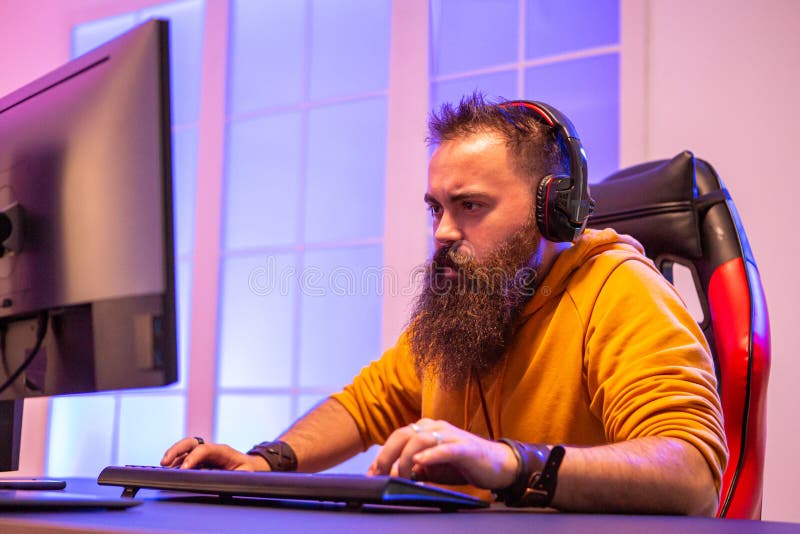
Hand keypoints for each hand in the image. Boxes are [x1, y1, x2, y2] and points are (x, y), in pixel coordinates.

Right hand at [160, 437, 269, 470]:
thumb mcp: (246, 474)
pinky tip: (168, 470)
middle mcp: (211, 450)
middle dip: (176, 450)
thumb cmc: (248, 470)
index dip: (193, 458)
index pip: (204, 449)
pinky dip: (176, 462)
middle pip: (191, 443)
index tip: (184, 469)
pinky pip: (185, 458)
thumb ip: (236, 476)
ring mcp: (205, 454)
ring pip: (185, 449)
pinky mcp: (200, 460)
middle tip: (164, 462)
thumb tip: (225, 479)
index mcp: (223, 451)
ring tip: (162, 466)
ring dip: (173, 456)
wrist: (251, 466)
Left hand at [366, 419, 517, 489]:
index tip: (372, 473)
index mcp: (426, 429)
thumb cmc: (461, 465)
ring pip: (420, 440)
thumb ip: (412, 470)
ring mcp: (450, 435)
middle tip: (380, 474)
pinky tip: (420, 463)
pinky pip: (445, 448)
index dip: (382, 454)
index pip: (397, 437)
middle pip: (404, 434)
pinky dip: (430, 455)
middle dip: (388, 455)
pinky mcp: (464, 447)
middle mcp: (436, 427)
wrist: (497, 465)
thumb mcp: (432, 469)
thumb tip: (388, 475)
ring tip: (399, 475)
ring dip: (406, 458)